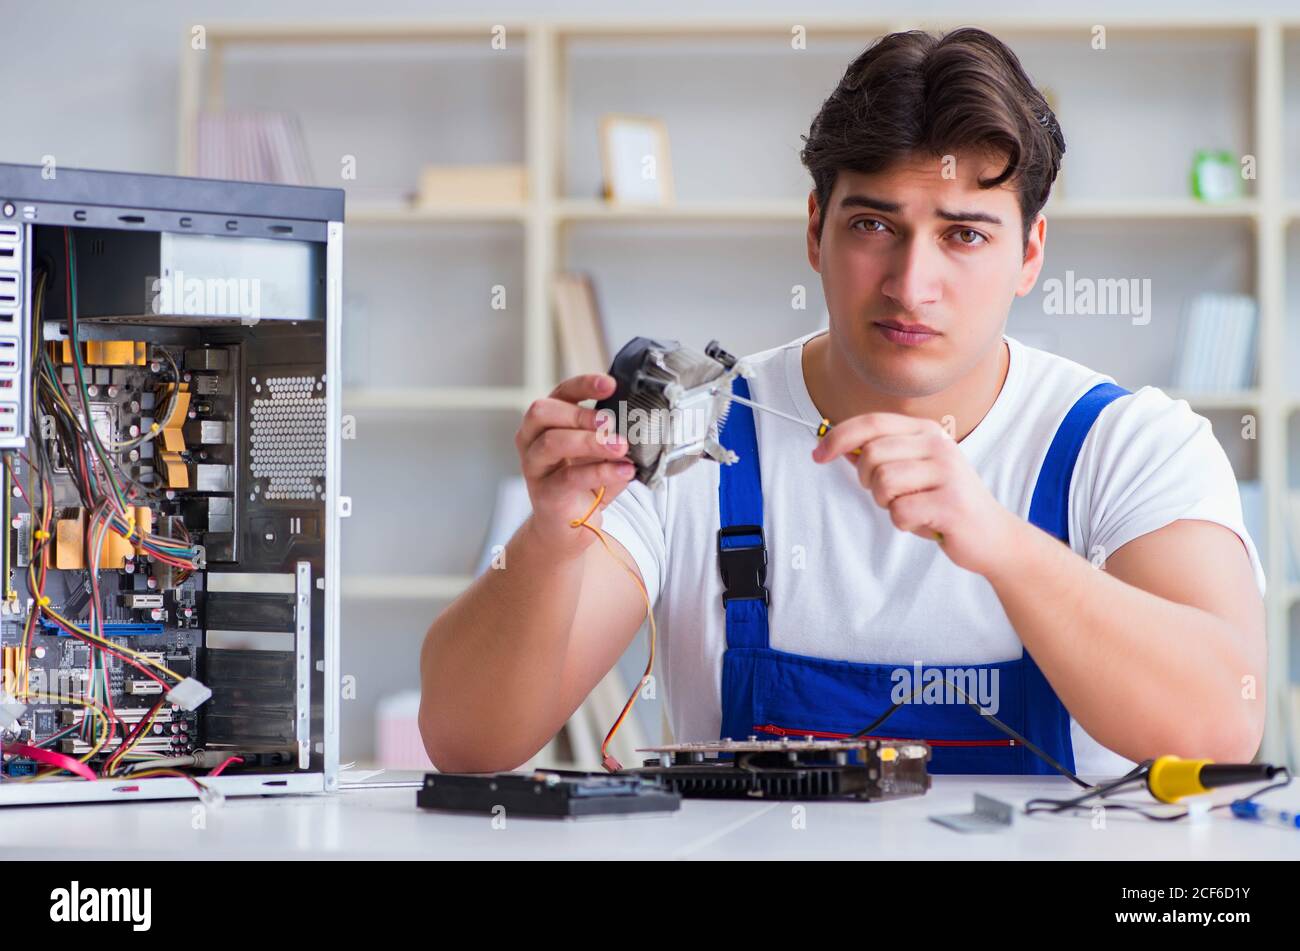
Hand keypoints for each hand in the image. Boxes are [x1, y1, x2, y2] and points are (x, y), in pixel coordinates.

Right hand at [515, 373, 636, 558]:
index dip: (583, 384)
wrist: (568, 528)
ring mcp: (534, 467)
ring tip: (621, 446)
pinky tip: (624, 471)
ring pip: (552, 442)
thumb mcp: (600, 454)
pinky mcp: (545, 493)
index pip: (560, 393)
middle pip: (543, 412)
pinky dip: (601, 471)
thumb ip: (613, 438)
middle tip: (609, 422)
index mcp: (548, 422)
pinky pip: (569, 477)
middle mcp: (532, 440)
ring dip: (590, 441)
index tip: (610, 384)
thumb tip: (640, 426)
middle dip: (579, 413)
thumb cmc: (583, 484)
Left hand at [811, 413, 1023, 576]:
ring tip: (910, 508)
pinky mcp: (950, 503)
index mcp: (927, 431)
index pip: (872, 422)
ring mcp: (947, 472)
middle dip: (868, 482)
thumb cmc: (944, 502)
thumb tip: (838, 446)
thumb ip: (880, 457)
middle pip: (872, 455)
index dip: (838, 437)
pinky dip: (903, 522)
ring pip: (883, 483)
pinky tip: (923, 521)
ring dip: (887, 504)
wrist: (991, 535)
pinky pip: (900, 511)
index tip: (818, 455)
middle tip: (889, 496)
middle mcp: (939, 444)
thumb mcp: (914, 472)